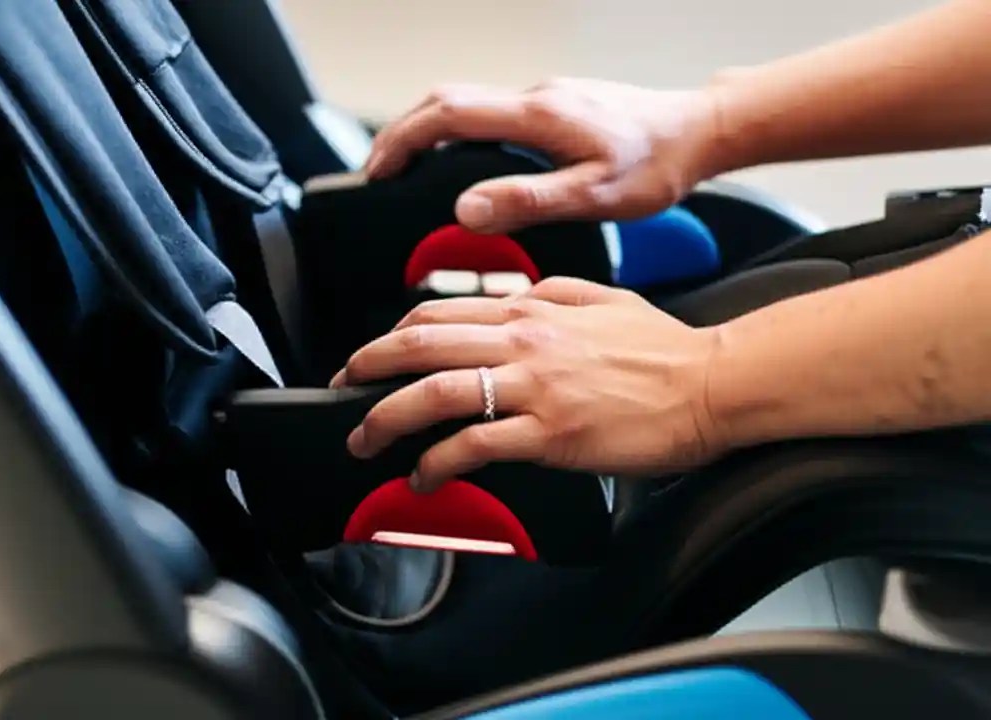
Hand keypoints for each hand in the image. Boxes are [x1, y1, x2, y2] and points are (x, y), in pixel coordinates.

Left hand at [331, 278, 726, 490]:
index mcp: (530, 311)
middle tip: (342, 388)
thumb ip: (548, 293)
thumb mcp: (600, 299)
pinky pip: (472, 445)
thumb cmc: (663, 350)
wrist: (712, 385)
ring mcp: (533, 388)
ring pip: (433, 393)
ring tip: (363, 439)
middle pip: (419, 346)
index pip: (438, 313)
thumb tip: (508, 297)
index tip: (372, 356)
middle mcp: (523, 342)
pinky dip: (436, 463)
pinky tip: (422, 477)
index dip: (391, 335)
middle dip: (365, 367)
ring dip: (384, 418)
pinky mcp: (549, 434)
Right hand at [364, 78, 724, 232]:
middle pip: (446, 100)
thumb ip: (528, 202)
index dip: (401, 140)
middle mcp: (535, 98)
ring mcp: (545, 98)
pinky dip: (460, 133)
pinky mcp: (556, 106)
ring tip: (410, 169)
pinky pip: (492, 111)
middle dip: (402, 133)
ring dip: (430, 130)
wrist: (701, 133)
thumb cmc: (657, 166)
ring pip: (468, 103)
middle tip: (379, 171)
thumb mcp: (595, 196)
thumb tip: (466, 210)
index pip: (447, 114)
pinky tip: (465, 163)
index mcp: (537, 116)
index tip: (376, 171)